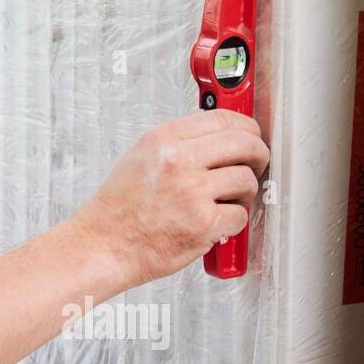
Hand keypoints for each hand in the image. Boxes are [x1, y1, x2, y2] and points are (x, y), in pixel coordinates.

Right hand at [70, 109, 270, 289]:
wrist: (104, 245)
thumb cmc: (118, 209)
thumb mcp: (140, 158)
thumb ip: (177, 144)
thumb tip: (217, 139)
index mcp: (163, 139)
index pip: (224, 119)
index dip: (247, 128)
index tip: (252, 136)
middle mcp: (178, 160)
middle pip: (245, 144)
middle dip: (258, 155)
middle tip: (256, 165)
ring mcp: (192, 191)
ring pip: (247, 180)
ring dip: (244, 193)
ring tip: (227, 200)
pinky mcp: (203, 223)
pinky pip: (240, 216)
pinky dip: (232, 222)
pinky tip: (214, 222)